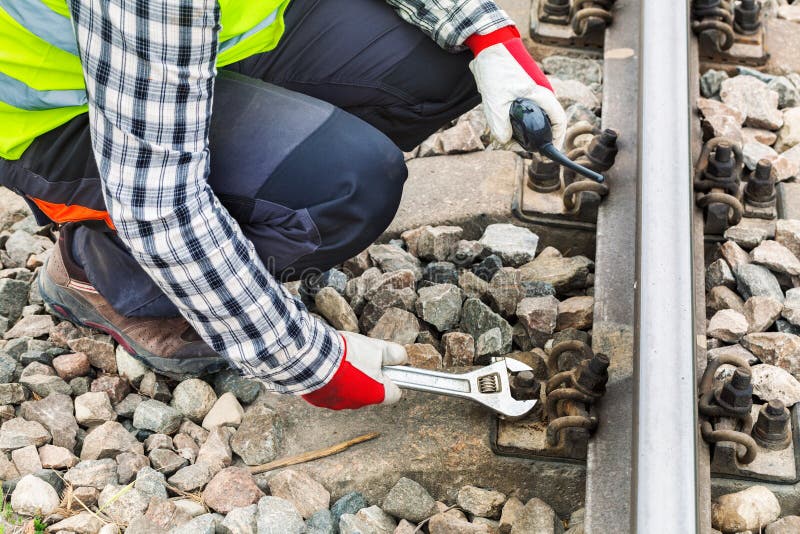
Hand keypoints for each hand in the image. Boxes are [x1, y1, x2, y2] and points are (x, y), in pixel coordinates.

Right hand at [302, 331, 407, 409]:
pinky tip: (327, 366)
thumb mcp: (378, 349)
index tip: (386, 367)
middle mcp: (358, 404)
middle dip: (367, 376)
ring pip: (349, 391)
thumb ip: (394, 354)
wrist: (315, 357)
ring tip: (341, 360)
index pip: (394, 393)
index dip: (392, 379)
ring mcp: (338, 404)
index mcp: (376, 394)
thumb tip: (402, 358)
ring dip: (348, 378)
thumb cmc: (349, 355)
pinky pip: (330, 391)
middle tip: (361, 358)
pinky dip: (331, 381)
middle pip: (370, 390)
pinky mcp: (320, 401)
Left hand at [467, 26, 566, 147]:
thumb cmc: (496, 70)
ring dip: (519, 131)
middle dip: (531, 139)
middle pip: (544, 124)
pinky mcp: (519, 96)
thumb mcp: (495, 102)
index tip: (549, 152)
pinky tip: (500, 124)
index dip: (558, 138)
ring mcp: (530, 96)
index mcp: (542, 95)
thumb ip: (500, 126)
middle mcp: (540, 96)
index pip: (559, 120)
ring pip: (530, 121)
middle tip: (514, 145)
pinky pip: (521, 115)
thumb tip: (505, 141)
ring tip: (503, 136)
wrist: (488, 48)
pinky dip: (513, 123)